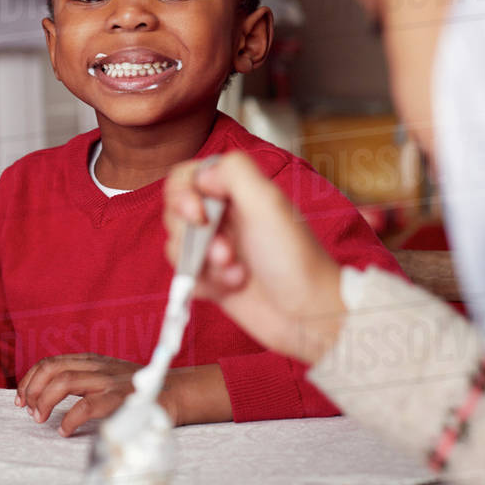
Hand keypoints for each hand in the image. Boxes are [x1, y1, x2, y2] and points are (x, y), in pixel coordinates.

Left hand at [15, 354, 158, 436]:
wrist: (175, 392)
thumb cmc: (139, 390)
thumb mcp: (108, 376)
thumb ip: (86, 379)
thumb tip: (53, 393)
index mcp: (93, 361)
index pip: (52, 362)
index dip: (30, 377)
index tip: (21, 396)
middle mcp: (98, 367)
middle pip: (53, 368)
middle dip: (32, 388)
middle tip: (28, 409)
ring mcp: (109, 381)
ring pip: (65, 381)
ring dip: (45, 400)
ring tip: (40, 418)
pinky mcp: (119, 398)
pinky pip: (87, 405)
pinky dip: (70, 418)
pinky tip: (64, 429)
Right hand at [163, 152, 345, 364]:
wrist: (308, 313)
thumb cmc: (294, 257)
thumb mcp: (267, 202)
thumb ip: (234, 172)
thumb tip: (202, 174)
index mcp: (237, 191)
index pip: (187, 177)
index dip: (183, 194)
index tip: (198, 213)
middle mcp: (224, 217)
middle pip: (176, 212)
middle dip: (195, 235)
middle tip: (226, 250)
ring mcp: (217, 248)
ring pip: (178, 246)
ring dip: (204, 262)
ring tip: (236, 272)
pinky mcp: (212, 279)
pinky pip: (186, 276)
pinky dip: (206, 283)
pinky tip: (234, 286)